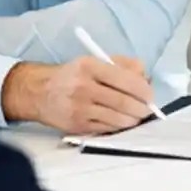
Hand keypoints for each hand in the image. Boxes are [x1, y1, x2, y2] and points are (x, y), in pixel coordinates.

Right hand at [1, 56, 154, 133]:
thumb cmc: (74, 75)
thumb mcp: (95, 61)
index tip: (150, 95)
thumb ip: (123, 65)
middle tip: (148, 109)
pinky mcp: (77, 126)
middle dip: (142, 108)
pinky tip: (121, 122)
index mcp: (90, 67)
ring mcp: (80, 109)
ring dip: (133, 120)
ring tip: (136, 116)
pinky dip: (119, 127)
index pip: (125, 79)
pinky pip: (107, 129)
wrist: (40, 92)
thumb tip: (145, 77)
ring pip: (117, 119)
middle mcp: (84, 87)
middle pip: (123, 102)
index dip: (143, 90)